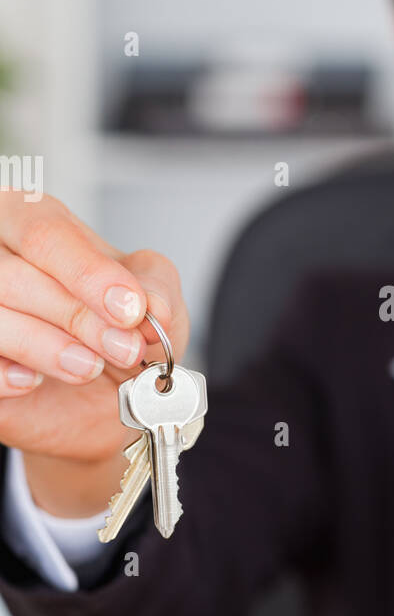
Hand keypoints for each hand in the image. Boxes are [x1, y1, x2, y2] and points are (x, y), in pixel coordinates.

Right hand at [0, 190, 187, 509]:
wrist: (101, 395)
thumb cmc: (116, 330)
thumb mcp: (152, 301)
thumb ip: (156, 290)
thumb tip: (153, 304)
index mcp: (30, 219)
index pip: (45, 233)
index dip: (89, 274)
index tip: (130, 309)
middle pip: (15, 277)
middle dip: (77, 317)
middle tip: (125, 348)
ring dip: (47, 348)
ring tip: (89, 367)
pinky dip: (7, 377)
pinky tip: (34, 380)